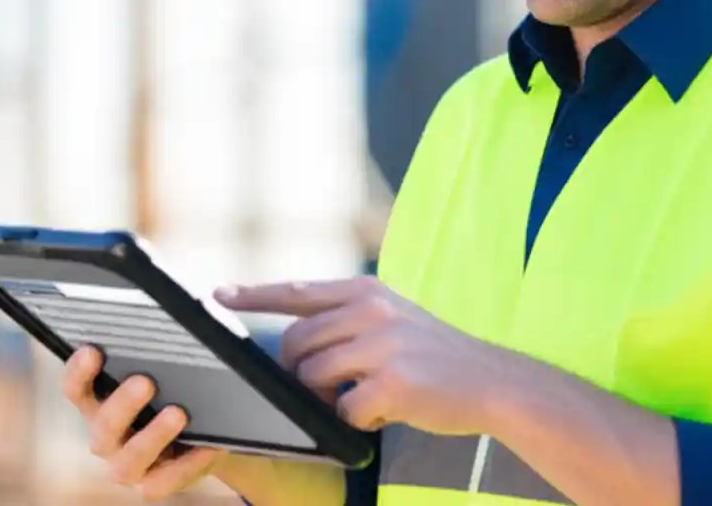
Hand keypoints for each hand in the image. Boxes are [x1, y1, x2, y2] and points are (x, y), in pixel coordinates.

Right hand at [62, 346, 227, 501]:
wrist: (206, 432)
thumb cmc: (180, 385)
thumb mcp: (176, 361)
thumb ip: (176, 337)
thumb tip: (209, 297)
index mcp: (100, 401)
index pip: (76, 388)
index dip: (78, 372)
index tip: (92, 350)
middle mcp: (106, 435)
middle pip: (102, 425)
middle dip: (122, 404)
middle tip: (146, 381)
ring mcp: (127, 464)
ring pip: (128, 461)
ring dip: (152, 437)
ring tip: (179, 414)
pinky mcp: (154, 484)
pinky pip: (165, 482)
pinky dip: (188, 465)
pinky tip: (211, 446)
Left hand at [215, 277, 513, 435]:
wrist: (492, 380)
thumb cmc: (435, 354)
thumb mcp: (393, 317)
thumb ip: (348, 318)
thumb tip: (295, 340)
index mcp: (367, 292)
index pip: (297, 291)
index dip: (254, 294)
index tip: (219, 294)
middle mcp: (372, 311)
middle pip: (295, 345)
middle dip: (298, 373)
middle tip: (324, 388)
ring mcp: (382, 346)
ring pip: (313, 377)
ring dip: (329, 398)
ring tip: (364, 396)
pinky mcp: (392, 383)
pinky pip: (343, 410)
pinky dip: (356, 420)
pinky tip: (384, 412)